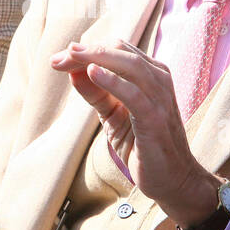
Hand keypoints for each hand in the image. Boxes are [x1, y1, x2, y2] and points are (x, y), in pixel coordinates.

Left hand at [51, 41, 220, 226]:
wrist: (172, 180)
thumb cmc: (143, 145)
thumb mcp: (113, 116)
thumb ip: (96, 93)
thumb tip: (72, 71)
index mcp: (151, 74)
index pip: (117, 49)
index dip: (86, 50)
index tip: (58, 59)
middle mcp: (158, 79)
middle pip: (120, 51)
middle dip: (86, 52)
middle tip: (57, 59)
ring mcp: (160, 97)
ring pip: (128, 64)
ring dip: (95, 58)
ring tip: (70, 58)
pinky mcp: (156, 118)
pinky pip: (133, 93)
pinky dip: (112, 81)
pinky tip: (91, 73)